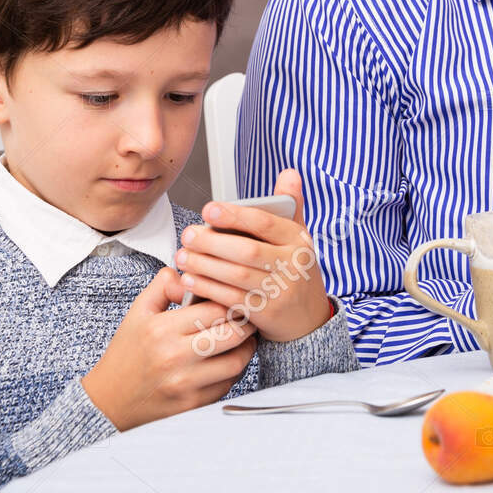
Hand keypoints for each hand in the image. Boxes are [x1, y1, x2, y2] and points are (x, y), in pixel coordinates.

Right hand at [82, 267, 257, 430]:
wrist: (108, 401)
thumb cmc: (127, 354)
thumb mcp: (138, 312)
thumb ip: (165, 285)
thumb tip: (192, 272)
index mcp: (162, 329)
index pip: (216, 308)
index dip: (232, 301)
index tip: (237, 299)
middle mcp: (174, 356)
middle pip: (233, 333)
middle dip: (247, 323)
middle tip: (249, 317)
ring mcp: (185, 383)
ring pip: (236, 361)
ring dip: (246, 348)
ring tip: (243, 338)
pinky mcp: (192, 404)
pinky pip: (227, 384)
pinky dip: (234, 371)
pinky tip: (227, 360)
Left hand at [174, 168, 331, 342]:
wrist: (308, 319)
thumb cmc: (295, 271)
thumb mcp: (299, 238)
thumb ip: (291, 205)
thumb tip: (289, 173)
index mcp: (299, 240)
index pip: (265, 223)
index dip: (235, 216)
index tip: (209, 209)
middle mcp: (292, 265)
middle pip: (247, 251)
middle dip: (213, 242)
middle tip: (189, 235)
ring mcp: (279, 291)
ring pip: (236, 276)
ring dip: (205, 265)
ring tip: (183, 256)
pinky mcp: (265, 313)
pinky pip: (231, 298)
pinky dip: (208, 288)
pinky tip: (191, 279)